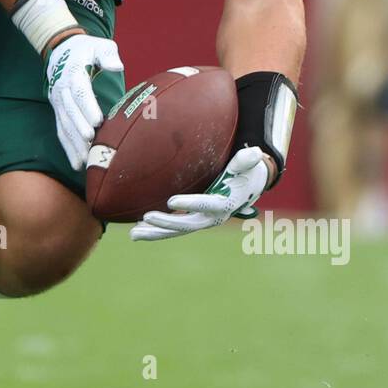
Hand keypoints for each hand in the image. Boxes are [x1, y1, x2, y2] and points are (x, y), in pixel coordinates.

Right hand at [46, 33, 123, 170]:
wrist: (61, 49)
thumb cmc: (87, 49)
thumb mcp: (99, 44)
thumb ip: (107, 54)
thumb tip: (117, 66)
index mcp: (73, 72)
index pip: (80, 91)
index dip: (88, 107)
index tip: (97, 121)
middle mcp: (62, 89)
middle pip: (70, 111)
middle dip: (80, 128)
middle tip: (91, 142)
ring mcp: (58, 102)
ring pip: (64, 125)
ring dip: (74, 144)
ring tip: (85, 161)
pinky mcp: (58, 111)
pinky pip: (61, 131)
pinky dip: (68, 148)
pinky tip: (77, 164)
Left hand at [130, 145, 269, 240]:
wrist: (249, 187)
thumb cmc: (248, 171)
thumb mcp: (250, 164)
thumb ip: (248, 159)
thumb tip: (253, 153)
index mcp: (226, 204)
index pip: (206, 205)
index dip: (190, 203)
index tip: (171, 200)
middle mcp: (213, 217)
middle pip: (187, 224)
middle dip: (166, 222)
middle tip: (146, 217)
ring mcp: (201, 221)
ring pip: (176, 231)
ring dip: (155, 232)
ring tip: (133, 234)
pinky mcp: (193, 220)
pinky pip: (173, 228)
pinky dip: (156, 230)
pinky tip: (137, 230)